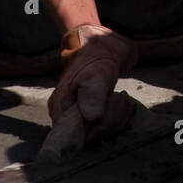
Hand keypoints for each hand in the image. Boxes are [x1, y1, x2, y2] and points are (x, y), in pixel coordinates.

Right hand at [48, 24, 137, 139]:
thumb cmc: (94, 56)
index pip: (72, 138)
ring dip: (117, 116)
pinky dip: (119, 115)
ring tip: (120, 97)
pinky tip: (122, 101)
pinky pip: (108, 125)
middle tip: (117, 98)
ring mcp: (82, 116)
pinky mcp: (95, 114)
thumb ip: (93, 94)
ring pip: (101, 131)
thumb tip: (92, 117)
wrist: (102, 45)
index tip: (103, 115)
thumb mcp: (96, 73)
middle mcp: (68, 116)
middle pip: (90, 136)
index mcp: (60, 108)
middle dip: (109, 120)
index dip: (91, 131)